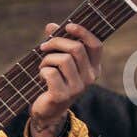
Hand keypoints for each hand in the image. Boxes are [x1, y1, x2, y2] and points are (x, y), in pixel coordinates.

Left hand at [28, 21, 101, 136]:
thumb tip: (51, 25)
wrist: (47, 111)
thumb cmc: (53, 81)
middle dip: (56, 43)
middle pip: (76, 49)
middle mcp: (90, 78)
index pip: (96, 45)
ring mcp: (78, 88)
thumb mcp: (57, 61)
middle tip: (43, 47)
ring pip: (62, 59)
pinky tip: (41, 77)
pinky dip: (42, 71)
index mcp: (93, 67)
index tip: (69, 25)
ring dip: (46, 59)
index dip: (83, 32)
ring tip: (42, 67)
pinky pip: (51, 73)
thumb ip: (57, 44)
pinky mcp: (63, 95)